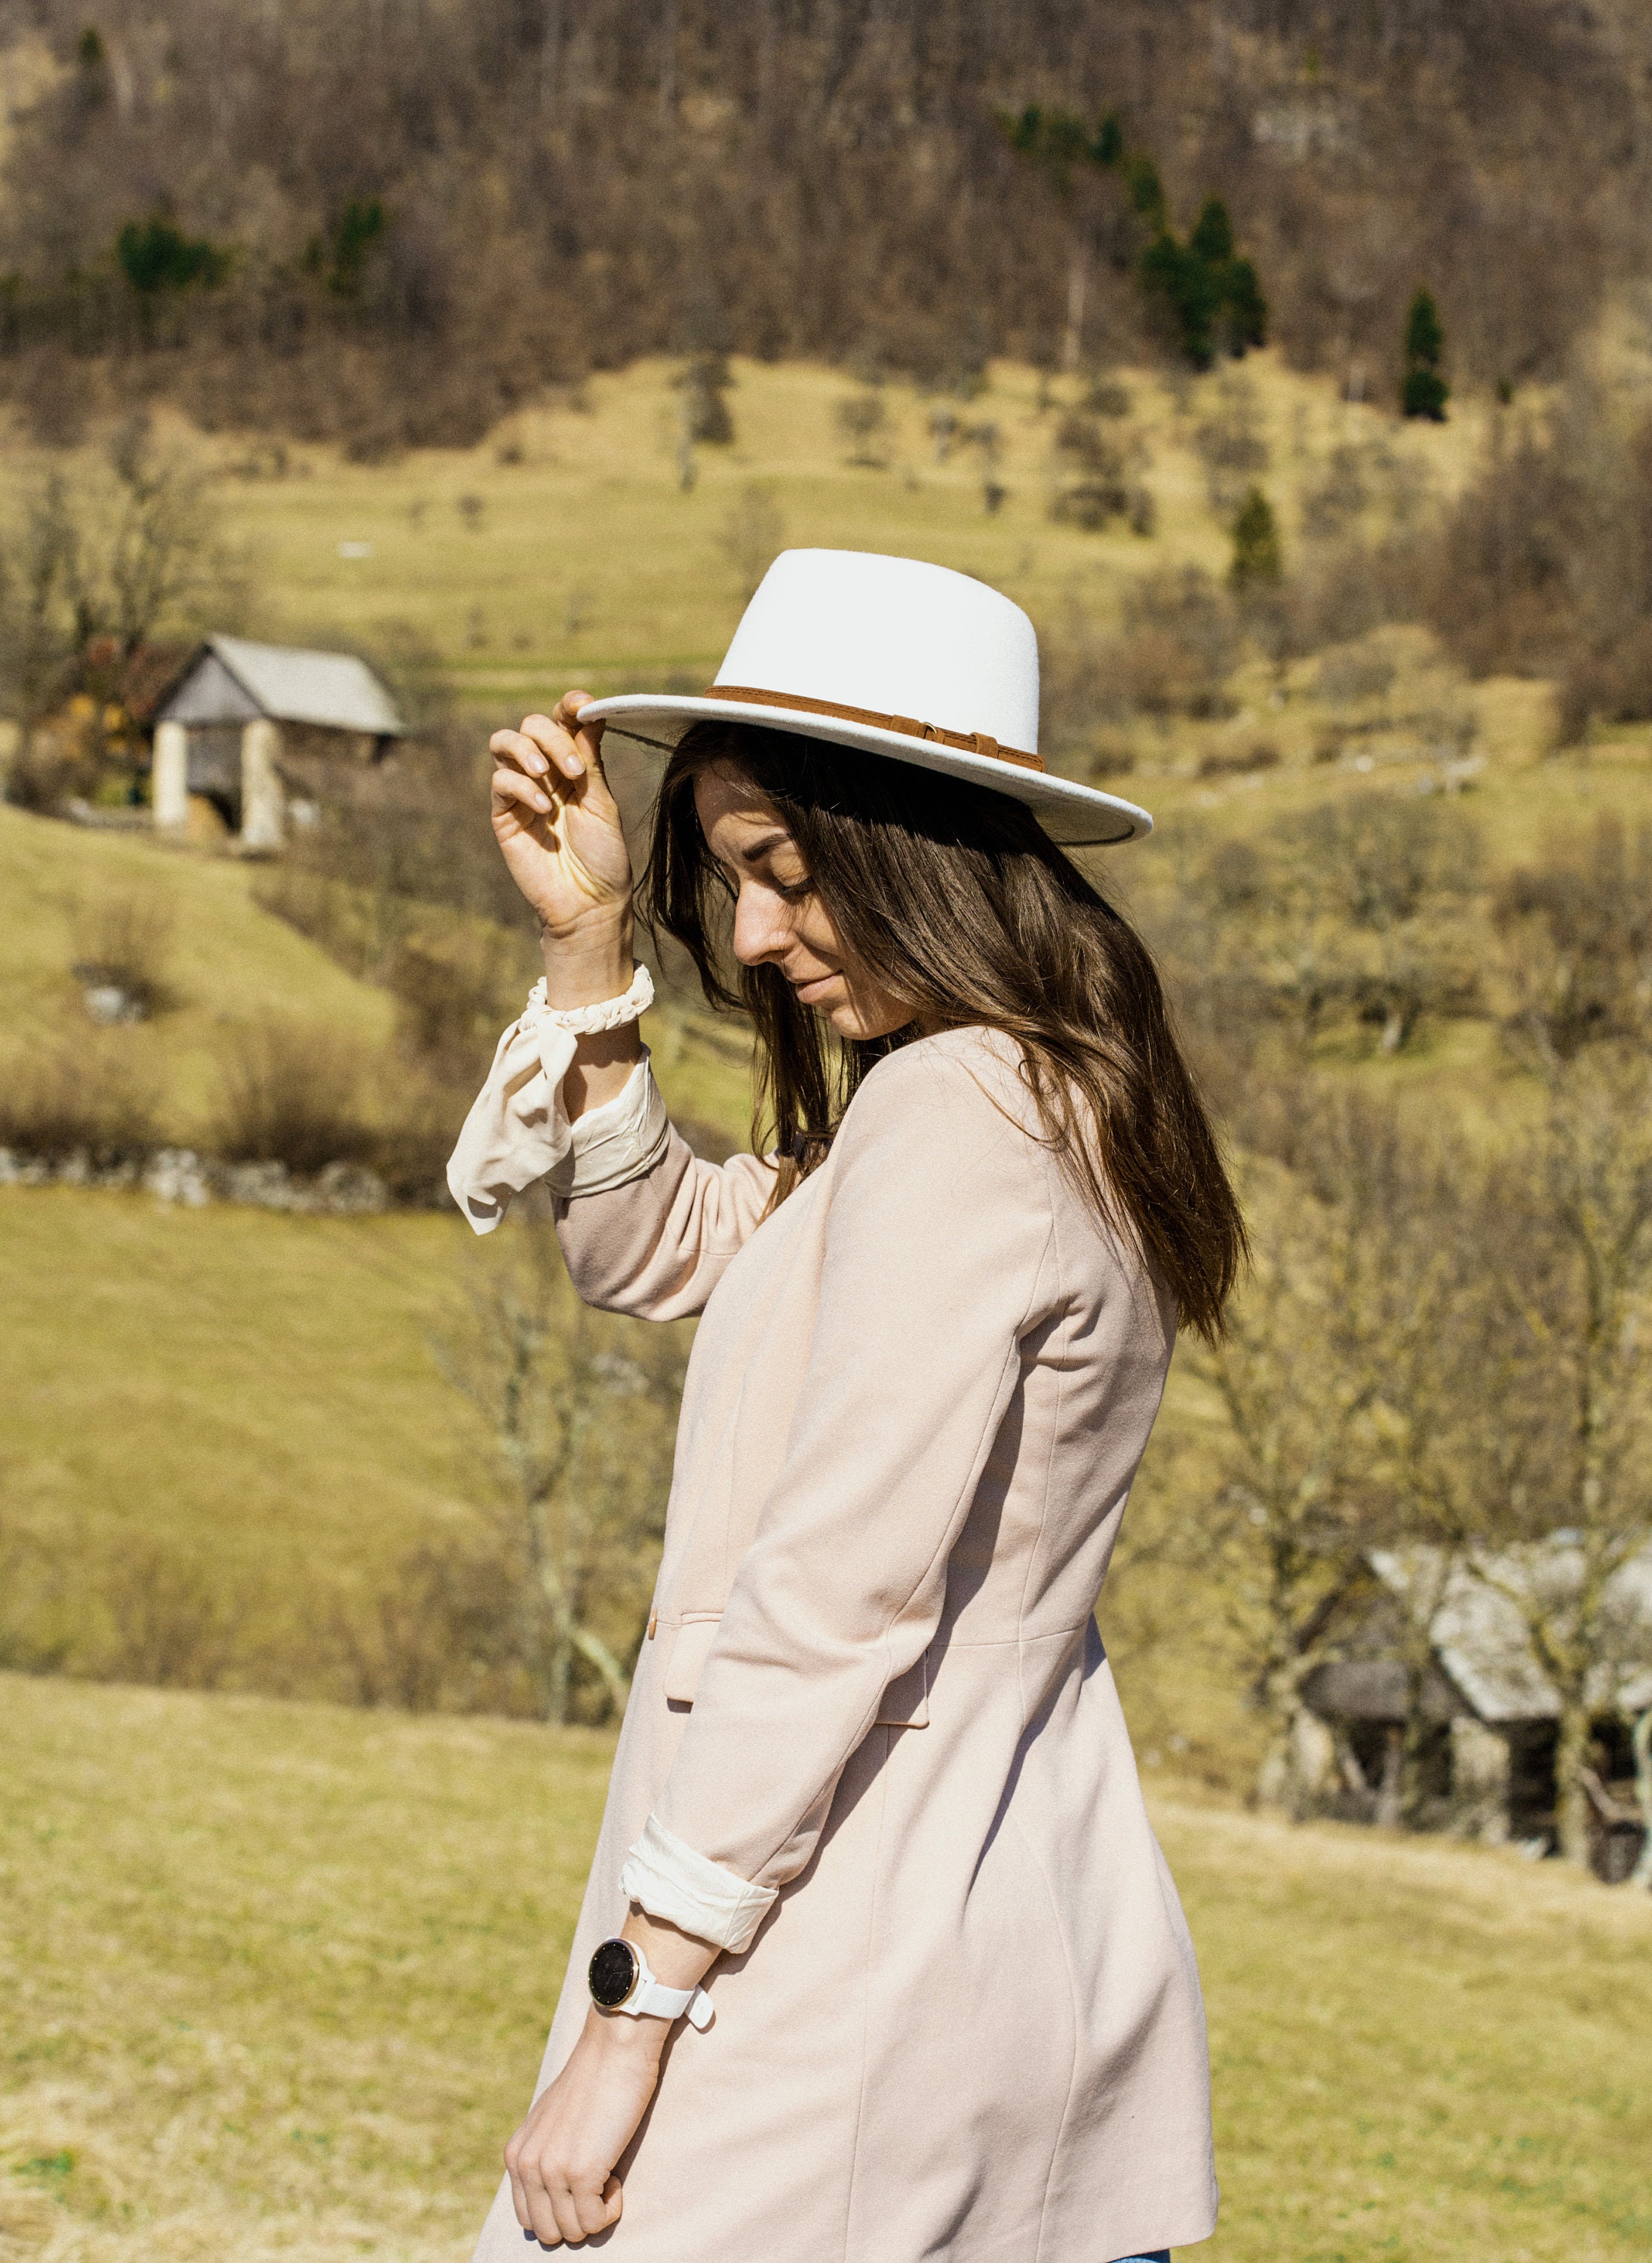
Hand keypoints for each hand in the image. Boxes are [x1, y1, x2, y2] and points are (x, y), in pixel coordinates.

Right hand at [489, 694, 632, 945]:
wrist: (590, 904)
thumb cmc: (604, 858)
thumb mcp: (603, 804)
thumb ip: (591, 761)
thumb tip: (588, 715)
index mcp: (574, 765)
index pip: (564, 721)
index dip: (569, 705)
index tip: (583, 704)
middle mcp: (546, 773)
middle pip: (533, 725)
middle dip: (552, 736)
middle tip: (573, 770)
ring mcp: (522, 791)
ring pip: (505, 742)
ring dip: (527, 750)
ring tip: (547, 774)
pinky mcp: (504, 814)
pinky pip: (501, 781)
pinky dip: (522, 787)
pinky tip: (544, 810)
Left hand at [505, 2008, 665, 2247]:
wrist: (614, 2049)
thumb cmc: (594, 2082)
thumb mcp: (551, 2122)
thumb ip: (542, 2155)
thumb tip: (551, 2198)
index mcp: (516, 2155)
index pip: (527, 2218)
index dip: (559, 2211)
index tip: (582, 2186)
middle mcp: (526, 2165)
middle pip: (547, 2232)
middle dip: (577, 2219)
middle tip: (597, 2186)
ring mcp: (551, 2171)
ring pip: (572, 2232)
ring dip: (596, 2213)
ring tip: (607, 2175)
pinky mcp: (580, 2173)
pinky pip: (595, 2222)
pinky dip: (611, 2209)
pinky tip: (616, 2177)